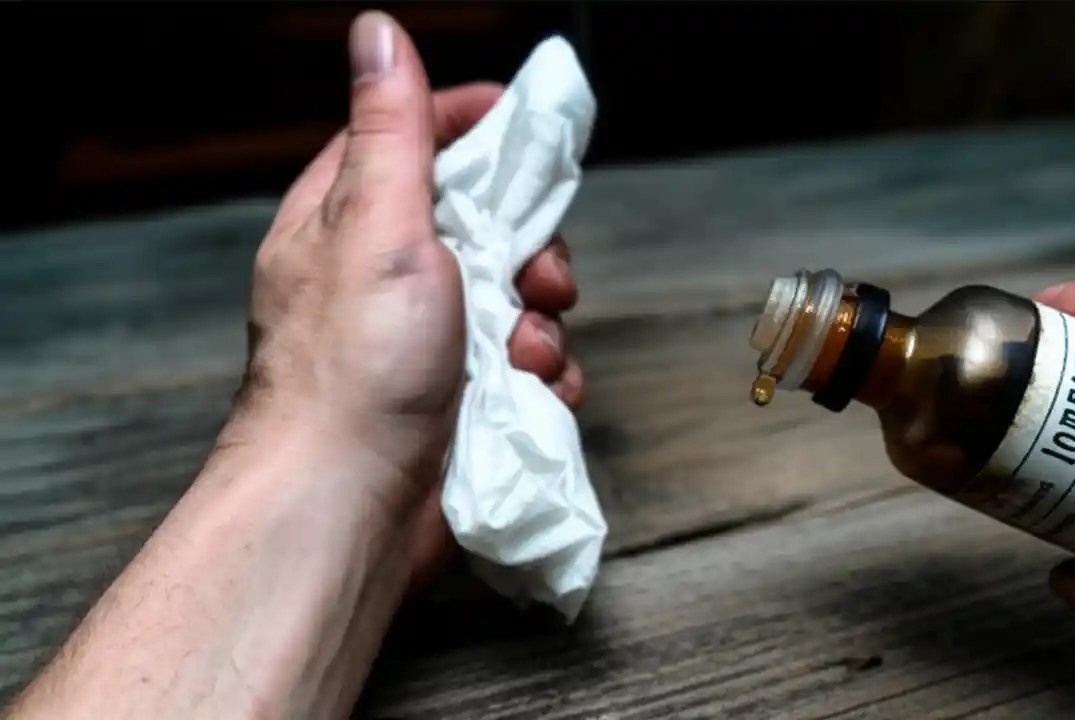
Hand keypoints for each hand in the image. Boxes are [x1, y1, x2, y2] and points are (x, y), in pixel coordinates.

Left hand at [7, 13, 585, 719]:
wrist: (351, 509)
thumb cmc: (355, 369)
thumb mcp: (379, 226)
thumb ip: (393, 132)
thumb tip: (376, 32)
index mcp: (345, 224)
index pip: (407, 141)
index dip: (466, 123)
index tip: (520, 121)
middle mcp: (383, 280)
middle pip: (483, 226)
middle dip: (529, 249)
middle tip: (539, 277)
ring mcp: (423, 344)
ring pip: (515, 301)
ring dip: (539, 324)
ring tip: (522, 356)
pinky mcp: (459, 400)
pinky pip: (524, 366)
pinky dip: (541, 377)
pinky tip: (532, 393)